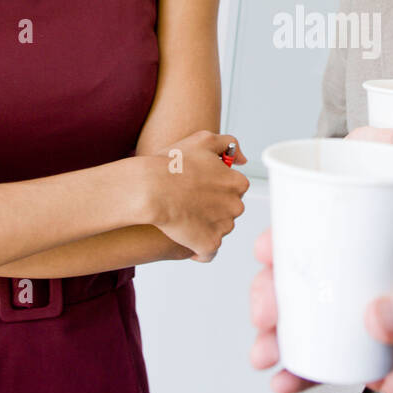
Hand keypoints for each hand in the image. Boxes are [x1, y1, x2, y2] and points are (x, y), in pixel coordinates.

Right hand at [144, 131, 248, 261]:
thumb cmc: (172, 164)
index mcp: (238, 183)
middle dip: (213, 207)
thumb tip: (242, 159)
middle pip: (228, 209)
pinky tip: (187, 242)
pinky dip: (199, 250)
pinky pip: (208, 252)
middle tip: (189, 201)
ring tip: (183, 216)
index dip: (215, 186)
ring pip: (219, 229)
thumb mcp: (204, 139)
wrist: (150, 189)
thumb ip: (230, 143)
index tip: (199, 186)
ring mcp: (223, 227)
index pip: (234, 188)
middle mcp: (236, 206)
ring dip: (206, 226)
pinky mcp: (209, 244)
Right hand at [249, 228, 392, 392]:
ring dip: (274, 333)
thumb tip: (376, 317)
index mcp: (390, 252)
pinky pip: (322, 364)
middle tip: (265, 313)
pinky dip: (298, 373)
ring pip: (303, 319)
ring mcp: (362, 322)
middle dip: (270, 291)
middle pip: (304, 275)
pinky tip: (283, 381)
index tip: (269, 247)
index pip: (336, 228)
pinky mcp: (364, 361)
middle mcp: (368, 282)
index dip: (293, 231)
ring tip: (264, 352)